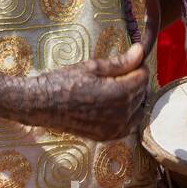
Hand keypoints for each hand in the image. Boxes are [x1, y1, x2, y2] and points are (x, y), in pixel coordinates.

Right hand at [22, 44, 150, 140]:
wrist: (43, 104)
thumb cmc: (65, 81)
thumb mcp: (92, 67)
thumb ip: (120, 62)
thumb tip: (140, 51)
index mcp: (120, 93)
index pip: (143, 77)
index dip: (136, 66)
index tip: (126, 62)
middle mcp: (122, 114)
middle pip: (142, 93)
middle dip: (134, 81)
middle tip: (116, 74)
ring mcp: (115, 128)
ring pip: (138, 109)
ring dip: (132, 98)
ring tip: (113, 89)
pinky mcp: (108, 136)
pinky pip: (129, 125)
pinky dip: (126, 114)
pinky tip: (112, 106)